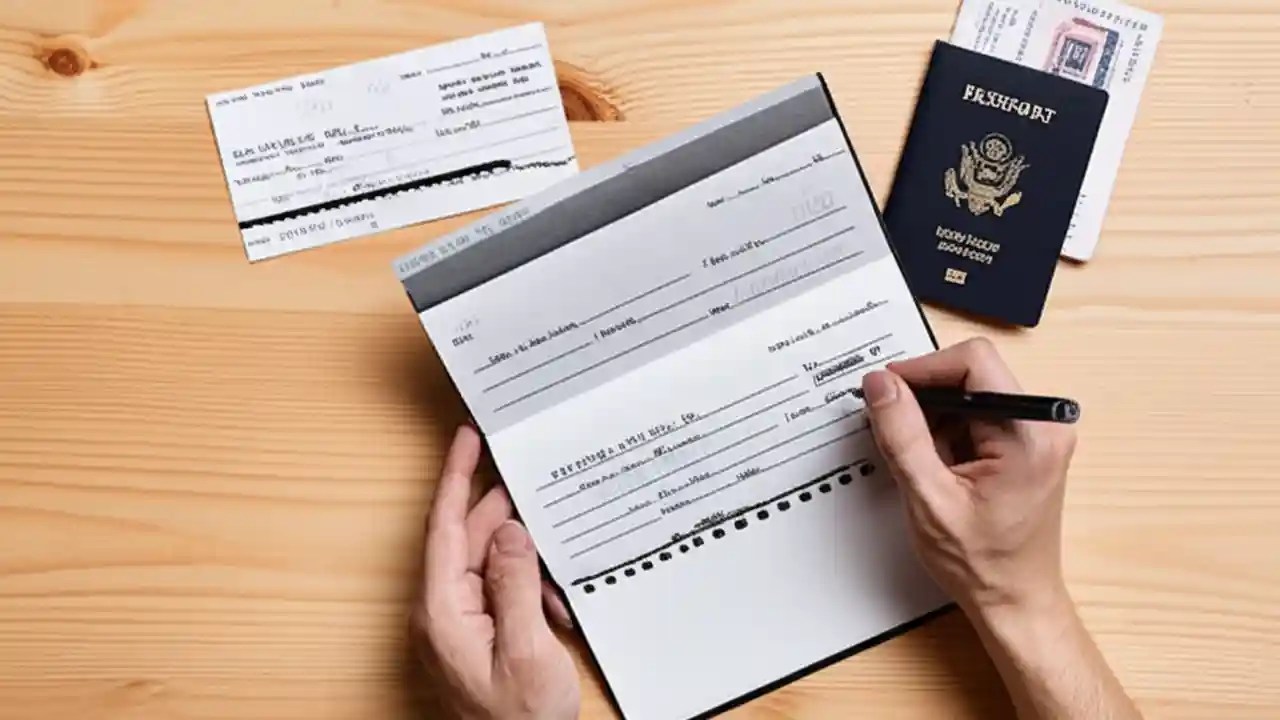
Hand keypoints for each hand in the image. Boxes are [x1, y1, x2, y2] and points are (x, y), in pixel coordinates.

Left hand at [411, 425, 579, 719]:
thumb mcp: (525, 649)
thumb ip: (515, 584)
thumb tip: (510, 530)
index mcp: (444, 610)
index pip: (445, 526)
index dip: (456, 477)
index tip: (466, 438)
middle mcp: (445, 610)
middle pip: (471, 539)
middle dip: (504, 517)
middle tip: (534, 485)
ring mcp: (461, 621)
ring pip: (492, 562)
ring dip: (527, 564)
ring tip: (555, 577)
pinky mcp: (479, 631)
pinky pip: (503, 590)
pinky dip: (530, 590)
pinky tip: (554, 609)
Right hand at [860, 338, 1075, 615]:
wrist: (1013, 599)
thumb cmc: (984, 563)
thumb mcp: (929, 498)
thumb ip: (902, 435)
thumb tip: (881, 385)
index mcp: (1030, 433)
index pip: (973, 361)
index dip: (923, 369)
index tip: (889, 390)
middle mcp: (1043, 425)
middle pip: (970, 374)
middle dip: (925, 399)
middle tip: (898, 434)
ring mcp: (1036, 433)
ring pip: (968, 393)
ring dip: (934, 419)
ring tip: (926, 465)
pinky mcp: (1024, 442)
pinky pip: (975, 414)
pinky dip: (946, 433)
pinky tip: (938, 467)